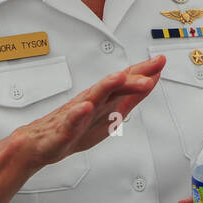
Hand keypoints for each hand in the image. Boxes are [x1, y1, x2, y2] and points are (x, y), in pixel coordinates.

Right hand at [17, 55, 165, 168]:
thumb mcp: (112, 113)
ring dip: (106, 85)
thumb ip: (131, 98)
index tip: (160, 60)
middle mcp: (93, 101)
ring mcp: (78, 113)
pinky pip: (71, 120)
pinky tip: (84, 107)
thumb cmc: (77, 126)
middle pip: (115, 86)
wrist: (42, 142)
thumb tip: (151, 81)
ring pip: (93, 97)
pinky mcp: (64, 129)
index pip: (127, 82)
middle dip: (133, 77)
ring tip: (119, 77)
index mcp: (105, 99)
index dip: (144, 71)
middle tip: (151, 71)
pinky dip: (78, 114)